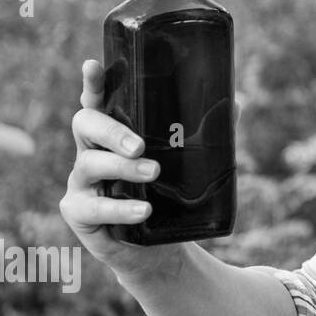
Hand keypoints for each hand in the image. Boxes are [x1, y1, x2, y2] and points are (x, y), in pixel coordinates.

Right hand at [59, 59, 239, 280]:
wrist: (158, 249)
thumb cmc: (169, 195)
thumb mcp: (187, 163)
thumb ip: (208, 133)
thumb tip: (237, 102)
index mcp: (113, 131)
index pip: (98, 100)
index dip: (93, 83)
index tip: (92, 65)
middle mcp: (91, 150)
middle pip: (85, 124)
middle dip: (111, 130)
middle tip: (140, 145)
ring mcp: (81, 181)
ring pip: (90, 164)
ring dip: (122, 168)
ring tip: (153, 173)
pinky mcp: (79, 212)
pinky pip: (93, 208)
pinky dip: (120, 208)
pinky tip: (143, 209)